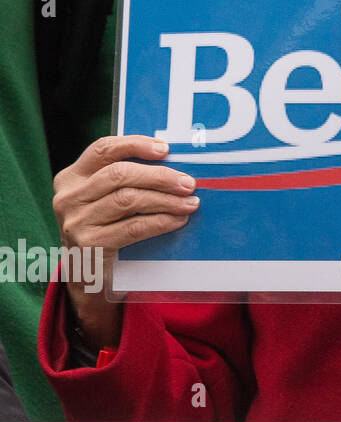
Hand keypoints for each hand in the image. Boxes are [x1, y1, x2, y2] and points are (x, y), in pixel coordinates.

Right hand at [51, 136, 199, 347]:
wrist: (89, 277)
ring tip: (190, 203)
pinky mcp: (89, 245)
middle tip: (189, 183)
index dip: (136, 144)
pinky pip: (133, 227)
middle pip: (119, 174)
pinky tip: (178, 220)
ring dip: (165, 200)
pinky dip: (161, 222)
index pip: (103, 149)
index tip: (166, 149)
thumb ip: (127, 180)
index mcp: (72, 177)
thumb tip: (175, 163)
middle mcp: (68, 197)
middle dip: (159, 176)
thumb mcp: (106, 200)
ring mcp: (75, 222)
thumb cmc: (107, 228)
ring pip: (128, 200)